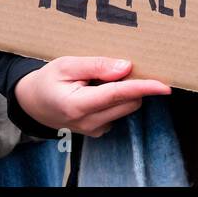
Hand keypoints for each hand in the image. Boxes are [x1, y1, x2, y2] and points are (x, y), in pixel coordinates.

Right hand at [14, 57, 170, 137]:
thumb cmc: (48, 80)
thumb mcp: (66, 64)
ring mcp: (94, 130)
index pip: (118, 94)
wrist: (33, 103)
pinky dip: (118, 99)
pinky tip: (99, 90)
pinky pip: (119, 112)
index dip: (143, 88)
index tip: (164, 87)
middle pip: (128, 101)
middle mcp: (88, 122)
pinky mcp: (98, 131)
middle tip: (114, 65)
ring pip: (126, 107)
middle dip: (131, 82)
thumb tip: (126, 67)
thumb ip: (96, 65)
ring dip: (124, 91)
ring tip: (100, 79)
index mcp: (77, 105)